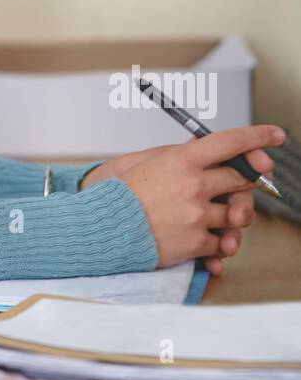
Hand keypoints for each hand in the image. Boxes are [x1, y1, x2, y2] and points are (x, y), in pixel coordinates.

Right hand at [78, 125, 283, 270]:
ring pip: (237, 215)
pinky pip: (223, 244)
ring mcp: (197, 215)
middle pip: (242, 179)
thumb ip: (184, 156)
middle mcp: (194, 186)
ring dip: (232, 217)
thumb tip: (212, 152)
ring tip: (218, 218)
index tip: (275, 135)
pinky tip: (208, 240)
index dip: (257, 136)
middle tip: (240, 186)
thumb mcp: (150, 161)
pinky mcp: (196, 243)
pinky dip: (219, 244)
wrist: (105, 228)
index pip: (230, 142)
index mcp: (182, 160)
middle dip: (247, 182)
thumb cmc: (124, 194)